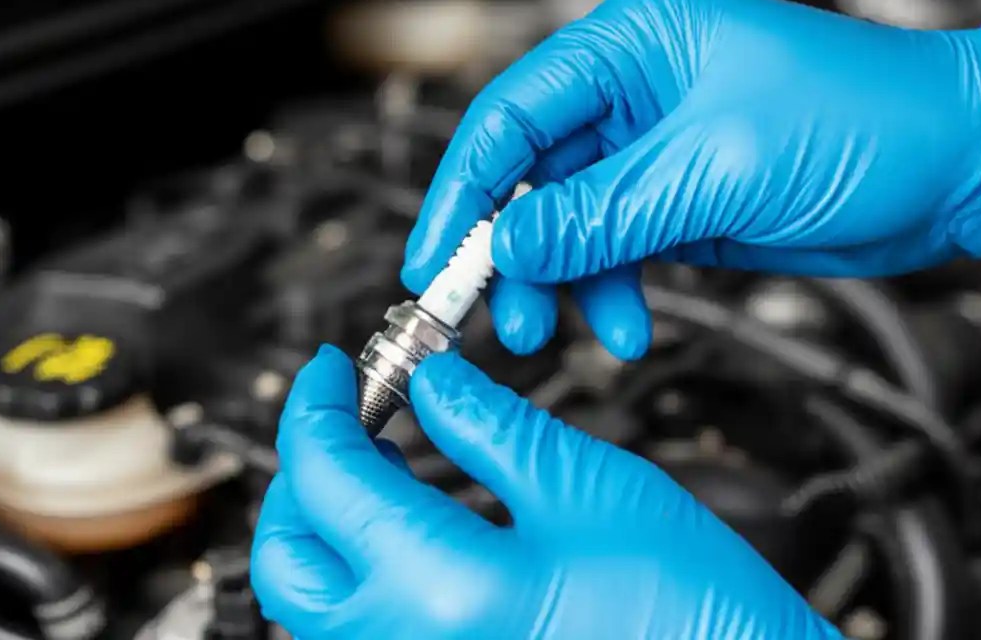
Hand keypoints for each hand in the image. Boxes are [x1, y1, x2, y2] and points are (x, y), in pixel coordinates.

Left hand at [251, 346, 838, 639]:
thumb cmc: (692, 609)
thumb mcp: (589, 486)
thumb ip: (489, 426)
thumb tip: (430, 379)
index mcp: (441, 590)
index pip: (325, 478)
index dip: (317, 406)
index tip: (335, 367)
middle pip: (287, 558)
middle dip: (300, 474)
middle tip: (344, 413)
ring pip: (315, 603)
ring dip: (327, 521)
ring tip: (382, 456)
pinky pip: (365, 628)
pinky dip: (363, 567)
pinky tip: (411, 520)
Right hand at [401, 0, 980, 359]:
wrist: (961, 163)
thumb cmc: (871, 119)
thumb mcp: (719, 168)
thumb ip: (604, 213)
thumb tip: (513, 244)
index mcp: (633, 44)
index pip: (512, 115)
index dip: (464, 191)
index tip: (437, 257)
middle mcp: (635, 92)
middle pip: (532, 176)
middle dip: (510, 251)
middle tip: (491, 314)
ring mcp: (657, 149)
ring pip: (569, 223)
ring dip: (562, 283)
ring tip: (562, 330)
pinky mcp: (682, 198)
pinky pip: (616, 248)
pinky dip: (611, 291)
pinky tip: (626, 324)